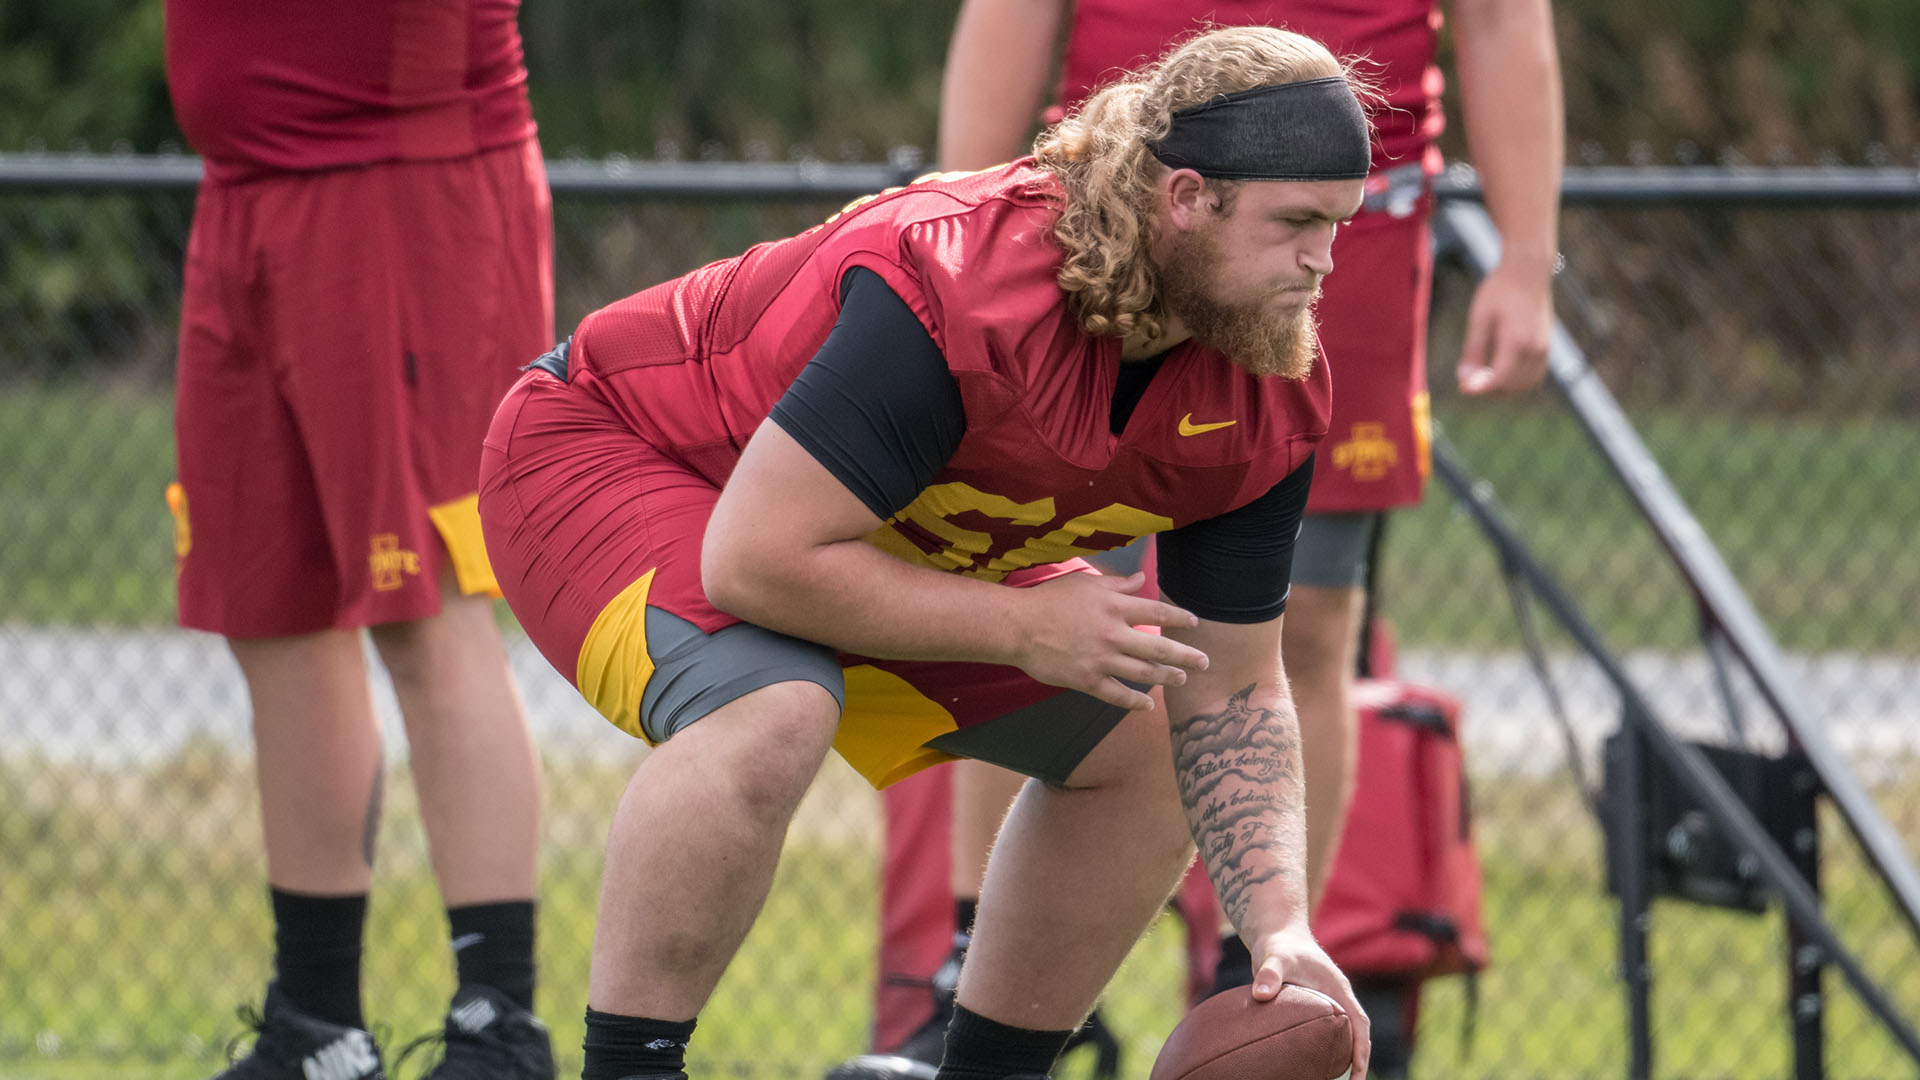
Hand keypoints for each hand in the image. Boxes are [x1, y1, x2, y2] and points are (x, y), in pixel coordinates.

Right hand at [1008, 571, 1208, 710]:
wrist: (1018, 626)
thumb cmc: (1050, 599)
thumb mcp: (1085, 582)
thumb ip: (1116, 584)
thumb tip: (1140, 579)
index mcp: (1114, 606)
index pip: (1156, 612)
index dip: (1179, 618)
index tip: (1193, 623)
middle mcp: (1113, 634)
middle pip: (1158, 647)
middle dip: (1185, 656)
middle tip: (1204, 662)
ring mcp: (1101, 660)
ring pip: (1143, 673)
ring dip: (1166, 677)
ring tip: (1182, 679)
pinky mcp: (1087, 680)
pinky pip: (1117, 695)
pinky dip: (1135, 701)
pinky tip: (1148, 704)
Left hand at [1248, 924, 1370, 1079]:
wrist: (1277, 933)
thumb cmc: (1279, 944)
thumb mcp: (1274, 955)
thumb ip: (1269, 973)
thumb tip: (1261, 995)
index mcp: (1337, 988)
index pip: (1359, 1021)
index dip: (1361, 1045)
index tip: (1358, 1068)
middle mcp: (1337, 997)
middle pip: (1356, 1032)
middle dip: (1357, 1058)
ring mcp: (1327, 1003)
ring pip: (1342, 1033)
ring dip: (1343, 1055)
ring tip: (1334, 1079)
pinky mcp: (1313, 1007)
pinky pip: (1324, 1032)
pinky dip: (1325, 1048)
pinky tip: (1311, 1065)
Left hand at [1456, 254, 1552, 394]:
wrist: (1528, 271)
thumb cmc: (1500, 291)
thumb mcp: (1479, 318)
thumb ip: (1473, 351)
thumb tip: (1464, 379)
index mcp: (1517, 341)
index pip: (1499, 379)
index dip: (1479, 388)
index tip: (1462, 388)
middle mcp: (1535, 348)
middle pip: (1512, 386)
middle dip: (1489, 390)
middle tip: (1469, 381)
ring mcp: (1544, 349)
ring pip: (1525, 385)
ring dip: (1504, 388)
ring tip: (1483, 376)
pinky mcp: (1546, 346)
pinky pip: (1534, 375)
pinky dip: (1517, 381)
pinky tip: (1499, 370)